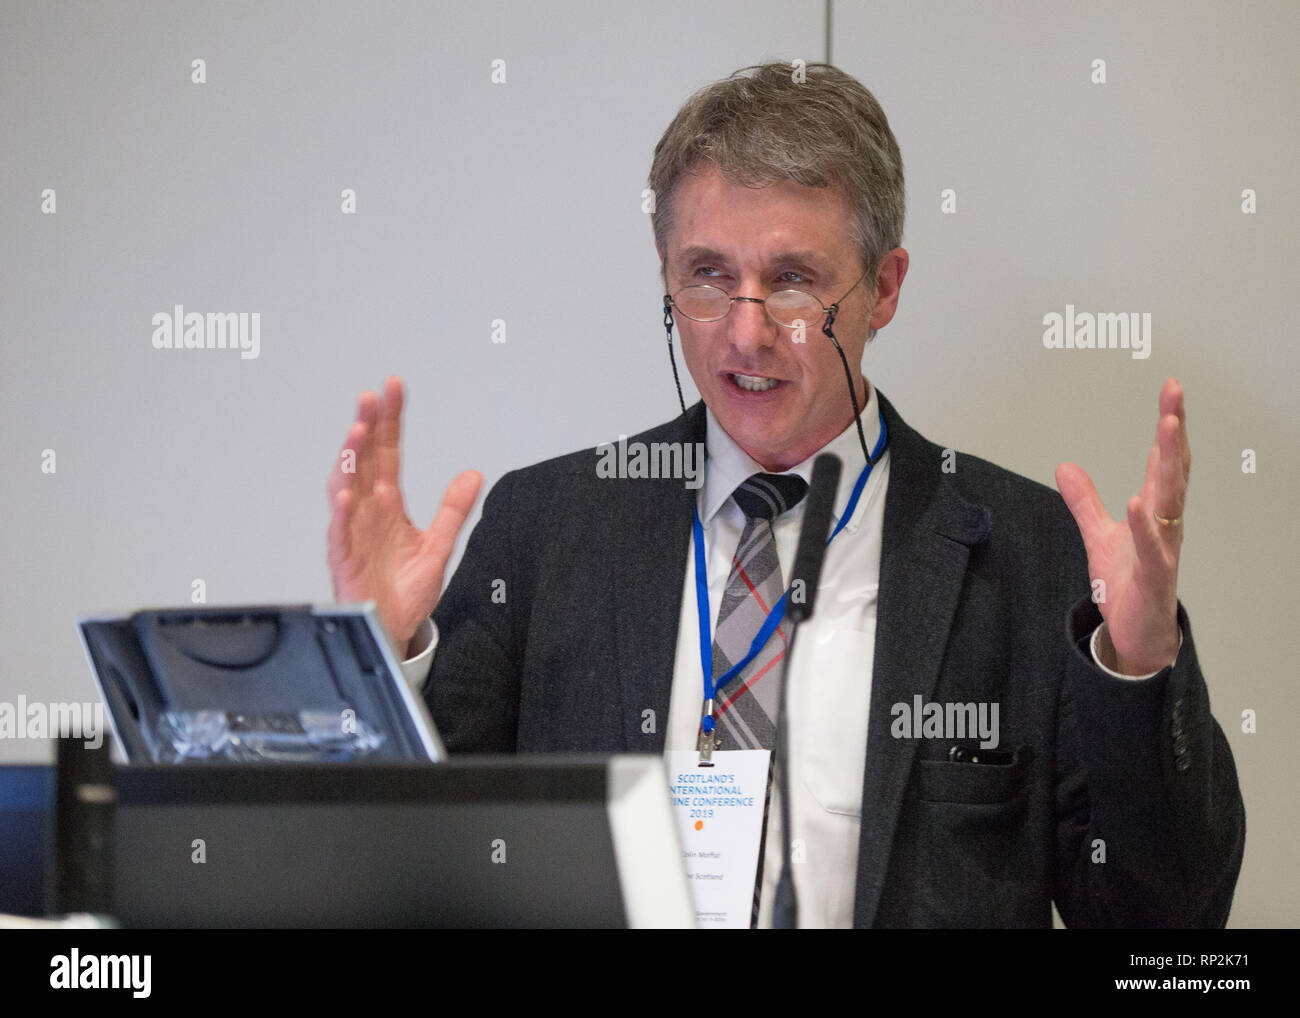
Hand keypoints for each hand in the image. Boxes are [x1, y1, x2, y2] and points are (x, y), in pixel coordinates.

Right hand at [326, 376, 481, 653]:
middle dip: (366, 427)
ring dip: (350, 460)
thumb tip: (472, 475)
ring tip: (357, 432)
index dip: (390, 420)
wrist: (393, 628)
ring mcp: (353, 532)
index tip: (392, 388)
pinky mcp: (345, 558)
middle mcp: (367, 511)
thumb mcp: (438, 546)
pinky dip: (342, 512)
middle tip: (371, 397)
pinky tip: (347, 493)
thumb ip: (453, 509)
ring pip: (347, 487)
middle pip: (365, 461)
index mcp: (388, 503)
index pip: (388, 451)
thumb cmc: (405, 589)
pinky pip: (340, 532)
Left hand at [1055, 378, 1187, 674]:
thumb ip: (1085, 502)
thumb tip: (1065, 467)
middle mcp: (1164, 525)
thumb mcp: (1099, 536)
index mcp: (1154, 511)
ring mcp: (1163, 549)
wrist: (1136, 635)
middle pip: (1173, 471)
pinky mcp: (1154, 578)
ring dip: (1169, 464)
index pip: (1165, 460)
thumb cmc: (1128, 585)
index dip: (1168, 425)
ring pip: (1171, 501)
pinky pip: (1153, 549)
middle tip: (1174, 397)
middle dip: (1174, 433)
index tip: (1171, 390)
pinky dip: (1144, 525)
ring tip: (1167, 428)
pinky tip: (1137, 502)